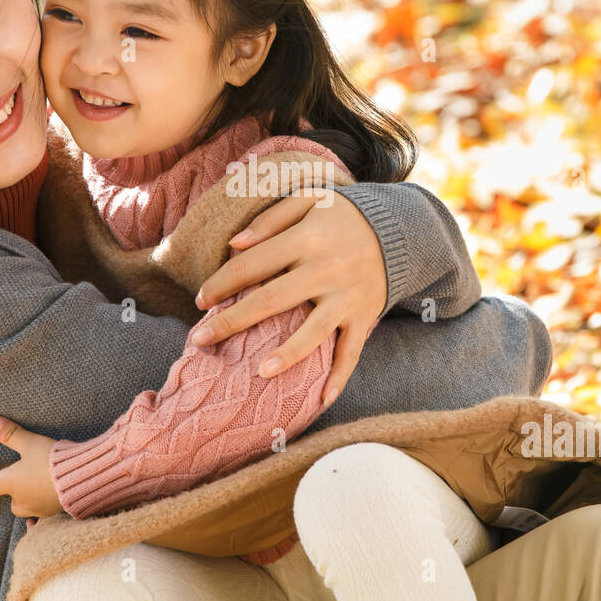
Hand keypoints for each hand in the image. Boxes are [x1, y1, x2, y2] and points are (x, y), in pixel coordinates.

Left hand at [0, 416, 63, 519]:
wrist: (85, 479)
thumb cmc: (54, 462)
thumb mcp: (32, 443)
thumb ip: (12, 434)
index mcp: (12, 485)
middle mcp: (24, 501)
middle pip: (11, 503)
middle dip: (11, 493)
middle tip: (14, 480)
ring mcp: (42, 509)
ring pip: (29, 509)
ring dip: (29, 500)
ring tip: (35, 488)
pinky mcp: (60, 511)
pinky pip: (47, 515)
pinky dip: (46, 509)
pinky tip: (51, 504)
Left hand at [193, 190, 385, 405]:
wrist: (401, 229)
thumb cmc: (343, 216)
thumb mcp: (310, 199)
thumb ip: (271, 219)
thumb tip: (235, 246)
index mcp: (307, 239)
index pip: (252, 264)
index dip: (221, 282)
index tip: (199, 300)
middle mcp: (326, 270)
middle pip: (270, 300)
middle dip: (231, 321)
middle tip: (199, 340)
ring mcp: (347, 297)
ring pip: (313, 332)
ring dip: (287, 355)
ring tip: (259, 372)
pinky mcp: (364, 316)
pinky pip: (352, 351)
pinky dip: (340, 377)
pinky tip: (322, 400)